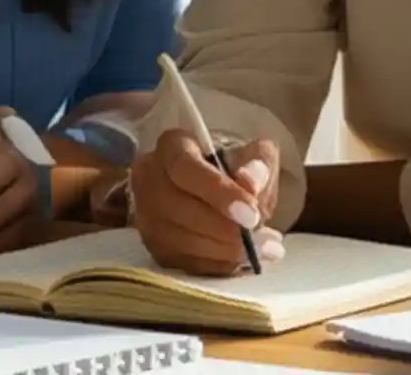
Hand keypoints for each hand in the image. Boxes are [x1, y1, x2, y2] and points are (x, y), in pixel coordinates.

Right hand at [130, 130, 284, 275]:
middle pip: (178, 208)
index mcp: (172, 146)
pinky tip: (244, 260)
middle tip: (264, 240)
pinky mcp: (154, 247)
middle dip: (225, 229)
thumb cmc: (236, 166)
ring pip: (178, 240)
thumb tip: (253, 180)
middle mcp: (149, 178)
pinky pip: (183, 262)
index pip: (186, 168)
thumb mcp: (255, 153)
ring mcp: (146, 216)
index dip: (218, 193)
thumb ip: (259, 162)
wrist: (219, 187)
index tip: (252, 214)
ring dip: (224, 251)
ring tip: (263, 250)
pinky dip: (217, 264)